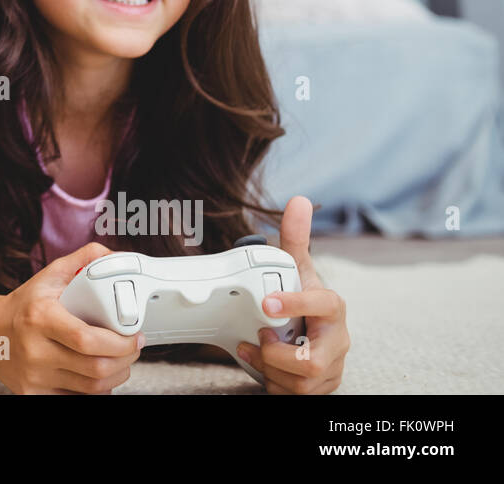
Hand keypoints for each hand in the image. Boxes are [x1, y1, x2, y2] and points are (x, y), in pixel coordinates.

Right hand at [0, 242, 141, 393]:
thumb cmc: (23, 306)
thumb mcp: (47, 277)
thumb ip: (80, 261)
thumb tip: (111, 255)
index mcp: (40, 318)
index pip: (86, 339)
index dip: (119, 343)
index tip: (134, 336)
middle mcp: (35, 350)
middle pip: (95, 367)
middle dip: (125, 359)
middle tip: (132, 348)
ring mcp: (35, 376)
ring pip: (92, 387)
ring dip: (117, 375)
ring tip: (121, 360)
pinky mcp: (35, 394)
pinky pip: (79, 398)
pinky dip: (97, 388)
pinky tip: (100, 374)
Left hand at [236, 196, 349, 393]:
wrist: (314, 337)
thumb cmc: (305, 302)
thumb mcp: (299, 271)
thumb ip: (296, 238)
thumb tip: (299, 201)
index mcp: (333, 310)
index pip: (324, 306)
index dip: (297, 304)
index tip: (268, 304)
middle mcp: (337, 342)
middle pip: (314, 362)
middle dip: (279, 355)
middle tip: (262, 338)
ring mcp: (332, 369)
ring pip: (300, 383)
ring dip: (270, 369)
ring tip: (259, 351)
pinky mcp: (321, 389)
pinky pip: (293, 396)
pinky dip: (272, 384)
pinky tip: (264, 368)